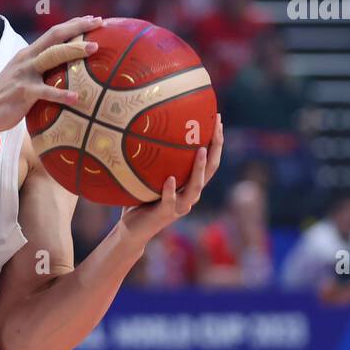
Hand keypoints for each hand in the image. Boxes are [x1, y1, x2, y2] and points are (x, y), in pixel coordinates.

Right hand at [0, 16, 110, 137]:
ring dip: (74, 50)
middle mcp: (27, 58)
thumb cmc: (4, 99)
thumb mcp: (22, 79)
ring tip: (94, 49)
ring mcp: (24, 74)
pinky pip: (46, 92)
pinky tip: (77, 98)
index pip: (54, 33)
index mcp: (28, 54)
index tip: (94, 19)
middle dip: (79, 26)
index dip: (74, 24)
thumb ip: (40, 73)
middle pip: (56, 36)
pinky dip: (62, 94)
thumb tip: (65, 76)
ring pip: (53, 56)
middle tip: (100, 22)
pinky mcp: (23, 92)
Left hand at [115, 114, 223, 248]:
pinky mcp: (164, 215)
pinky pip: (169, 202)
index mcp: (189, 186)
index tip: (217, 119)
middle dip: (216, 148)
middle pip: (210, 171)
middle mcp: (189, 196)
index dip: (216, 142)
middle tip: (217, 126)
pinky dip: (170, 191)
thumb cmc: (140, 200)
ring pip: (195, 188)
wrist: (132, 230)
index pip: (210, 162)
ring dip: (199, 169)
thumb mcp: (149, 177)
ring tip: (201, 151)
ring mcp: (179, 207)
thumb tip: (146, 128)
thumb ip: (154, 160)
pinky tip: (170, 179)